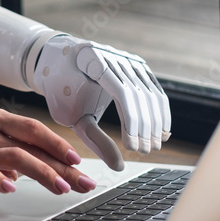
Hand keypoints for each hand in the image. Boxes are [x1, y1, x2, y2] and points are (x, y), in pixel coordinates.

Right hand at [0, 106, 97, 198]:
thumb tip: (25, 166)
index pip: (34, 130)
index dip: (59, 145)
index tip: (78, 161)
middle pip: (33, 144)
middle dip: (63, 164)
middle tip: (84, 182)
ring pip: (17, 155)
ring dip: (43, 173)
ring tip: (61, 189)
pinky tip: (11, 189)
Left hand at [33, 35, 170, 170]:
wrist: (58, 64)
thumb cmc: (61, 92)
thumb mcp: (70, 115)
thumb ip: (94, 138)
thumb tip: (119, 166)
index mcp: (92, 59)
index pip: (121, 91)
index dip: (130, 122)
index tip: (131, 148)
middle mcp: (113, 54)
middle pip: (138, 93)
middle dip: (145, 126)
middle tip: (145, 151)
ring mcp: (127, 58)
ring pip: (150, 92)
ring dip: (155, 122)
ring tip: (153, 146)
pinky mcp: (137, 65)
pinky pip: (153, 89)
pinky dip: (158, 112)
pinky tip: (161, 132)